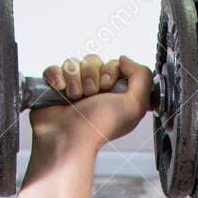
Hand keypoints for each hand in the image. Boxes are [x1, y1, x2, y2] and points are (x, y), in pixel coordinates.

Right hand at [33, 53, 152, 146]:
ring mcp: (74, 90)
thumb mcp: (135, 104)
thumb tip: (126, 60)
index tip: (107, 86)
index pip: (113, 64)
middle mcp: (95, 92)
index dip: (110, 70)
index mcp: (114, 95)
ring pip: (73, 64)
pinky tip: (61, 90)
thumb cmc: (99, 126)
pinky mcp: (55, 90)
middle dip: (91, 76)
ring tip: (75, 97)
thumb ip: (142, 77)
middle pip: (93, 61)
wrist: (69, 137)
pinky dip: (56, 77)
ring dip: (74, 78)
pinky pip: (54, 69)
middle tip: (90, 95)